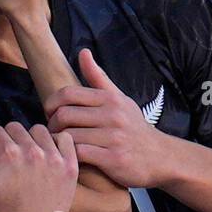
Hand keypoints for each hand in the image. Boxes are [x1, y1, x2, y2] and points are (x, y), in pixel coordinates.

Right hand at [0, 122, 77, 211]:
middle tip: (9, 159)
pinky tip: (48, 155)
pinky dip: (56, 142)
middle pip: (16, 128)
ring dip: (31, 139)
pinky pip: (65, 139)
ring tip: (28, 157)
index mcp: (8, 154)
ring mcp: (54, 159)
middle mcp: (32, 152)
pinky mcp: (69, 167)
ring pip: (39, 131)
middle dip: (9, 140)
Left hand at [46, 49, 171, 188]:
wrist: (161, 157)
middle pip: (64, 115)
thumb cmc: (134, 127)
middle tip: (53, 131)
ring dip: (59, 142)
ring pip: (70, 136)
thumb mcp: (119, 99)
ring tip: (59, 145)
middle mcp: (113, 115)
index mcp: (110, 99)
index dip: (51, 103)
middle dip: (52, 124)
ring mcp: (114, 137)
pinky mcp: (114, 159)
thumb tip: (83, 52)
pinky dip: (70, 155)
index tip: (49, 113)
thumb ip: (98, 77)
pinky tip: (70, 157)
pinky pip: (80, 154)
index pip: (68, 93)